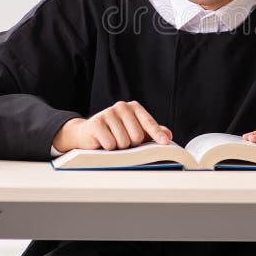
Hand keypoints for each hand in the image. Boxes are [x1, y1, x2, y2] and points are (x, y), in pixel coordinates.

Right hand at [52, 100, 171, 152]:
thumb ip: (150, 132)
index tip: (165, 142)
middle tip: (122, 141)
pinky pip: (110, 144)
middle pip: (137, 136)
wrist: (87, 133)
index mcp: (133, 107)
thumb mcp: (133, 131)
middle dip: (131, 144)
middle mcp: (122, 106)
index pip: (148, 122)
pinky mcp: (96, 122)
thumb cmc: (114, 132)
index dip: (157, 134)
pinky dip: (108, 148)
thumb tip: (168, 135)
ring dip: (118, 148)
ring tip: (112, 141)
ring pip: (123, 142)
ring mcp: (108, 113)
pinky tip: (102, 142)